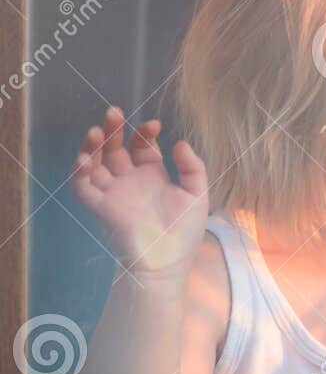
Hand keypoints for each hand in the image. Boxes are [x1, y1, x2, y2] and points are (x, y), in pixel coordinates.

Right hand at [68, 107, 208, 279]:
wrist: (169, 261)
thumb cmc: (185, 231)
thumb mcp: (197, 195)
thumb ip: (193, 168)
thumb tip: (180, 143)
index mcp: (153, 175)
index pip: (142, 146)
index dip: (144, 132)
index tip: (153, 125)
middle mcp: (130, 181)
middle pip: (115, 148)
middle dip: (114, 129)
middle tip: (114, 112)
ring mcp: (114, 193)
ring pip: (95, 163)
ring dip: (92, 146)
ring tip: (97, 131)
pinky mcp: (101, 207)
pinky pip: (83, 187)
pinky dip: (80, 173)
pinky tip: (85, 159)